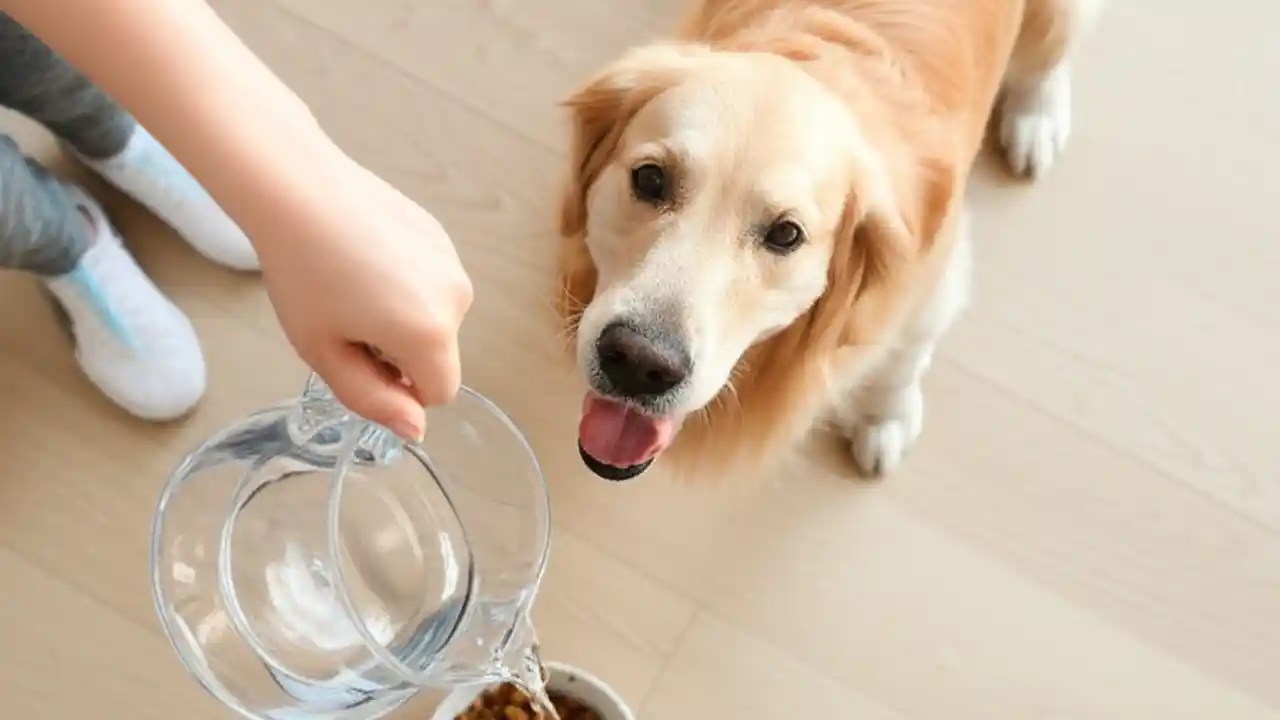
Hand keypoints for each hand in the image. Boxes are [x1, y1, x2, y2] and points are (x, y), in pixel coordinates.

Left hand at [257, 152, 472, 440]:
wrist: (298, 189)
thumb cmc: (303, 275)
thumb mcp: (324, 352)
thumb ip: (372, 400)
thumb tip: (416, 431)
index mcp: (430, 334)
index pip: (438, 393)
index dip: (398, 388)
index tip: (358, 358)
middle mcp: (456, 299)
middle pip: (438, 353)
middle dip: (400, 350)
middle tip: (345, 319)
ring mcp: (453, 262)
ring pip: (435, 316)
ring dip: (403, 315)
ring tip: (352, 284)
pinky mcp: (442, 235)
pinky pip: (431, 281)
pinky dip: (404, 281)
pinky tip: (363, 257)